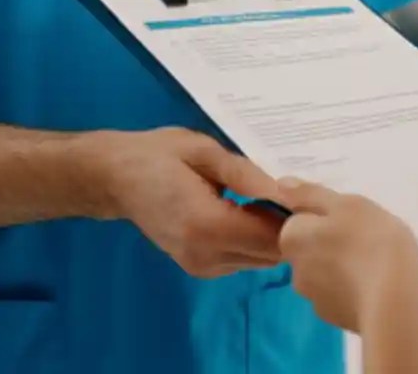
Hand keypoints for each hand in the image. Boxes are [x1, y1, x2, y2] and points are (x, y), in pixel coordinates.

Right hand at [97, 128, 284, 278]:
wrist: (114, 177)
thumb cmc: (157, 155)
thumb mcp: (203, 150)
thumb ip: (244, 173)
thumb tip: (282, 189)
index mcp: (207, 224)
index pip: (272, 237)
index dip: (295, 218)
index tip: (303, 192)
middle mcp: (205, 254)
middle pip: (271, 254)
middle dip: (288, 228)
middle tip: (292, 194)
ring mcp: (201, 265)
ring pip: (260, 260)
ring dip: (271, 235)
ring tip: (269, 201)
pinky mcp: (199, 267)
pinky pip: (243, 259)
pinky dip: (253, 241)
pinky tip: (248, 213)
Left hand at [278, 178, 417, 332]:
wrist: (394, 302)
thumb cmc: (371, 241)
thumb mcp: (345, 204)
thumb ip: (310, 194)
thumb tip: (280, 184)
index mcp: (292, 238)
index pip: (299, 221)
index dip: (324, 217)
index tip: (350, 219)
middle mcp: (294, 270)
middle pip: (311, 248)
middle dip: (332, 243)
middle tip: (366, 238)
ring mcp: (314, 298)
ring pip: (326, 273)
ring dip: (343, 268)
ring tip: (376, 264)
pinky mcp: (335, 318)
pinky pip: (341, 296)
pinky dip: (353, 290)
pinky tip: (377, 287)